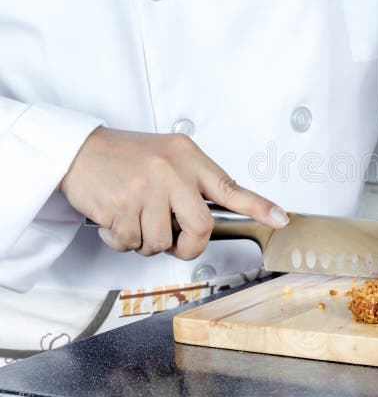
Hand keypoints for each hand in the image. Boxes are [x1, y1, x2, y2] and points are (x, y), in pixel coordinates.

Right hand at [59, 127, 288, 258]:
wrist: (78, 150)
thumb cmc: (125, 156)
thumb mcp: (168, 157)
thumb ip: (192, 182)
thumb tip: (211, 215)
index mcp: (188, 158)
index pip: (230, 187)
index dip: (259, 206)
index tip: (281, 219)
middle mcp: (171, 172)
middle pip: (200, 228)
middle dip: (188, 246)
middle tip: (175, 242)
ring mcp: (146, 189)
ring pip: (161, 243)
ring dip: (147, 243)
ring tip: (135, 220)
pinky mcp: (120, 206)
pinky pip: (131, 243)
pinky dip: (122, 241)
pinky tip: (115, 220)